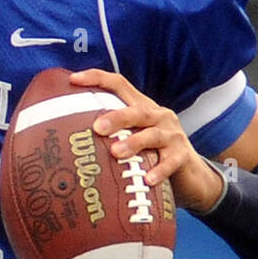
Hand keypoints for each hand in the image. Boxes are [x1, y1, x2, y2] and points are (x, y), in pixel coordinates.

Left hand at [69, 68, 223, 213]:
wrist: (191, 177)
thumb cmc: (151, 156)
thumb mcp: (131, 140)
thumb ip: (109, 135)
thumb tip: (66, 141)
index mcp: (142, 107)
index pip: (120, 84)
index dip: (97, 78)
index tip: (73, 79)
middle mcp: (158, 116)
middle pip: (137, 110)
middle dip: (117, 117)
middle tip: (97, 127)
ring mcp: (172, 135)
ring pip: (153, 134)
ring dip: (134, 142)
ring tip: (117, 153)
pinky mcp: (182, 156)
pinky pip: (170, 162)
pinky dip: (159, 170)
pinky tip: (148, 180)